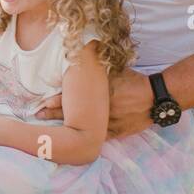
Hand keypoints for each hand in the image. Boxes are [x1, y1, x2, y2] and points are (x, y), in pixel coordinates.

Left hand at [36, 72, 156, 136]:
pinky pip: (96, 137)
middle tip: (38, 115)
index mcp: (99, 94)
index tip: (42, 103)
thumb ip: (98, 67)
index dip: (57, 101)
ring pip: (82, 128)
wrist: (155, 98)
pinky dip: (84, 139)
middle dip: (54, 116)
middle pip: (72, 115)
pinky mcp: (114, 133)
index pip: (73, 99)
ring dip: (66, 130)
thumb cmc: (134, 82)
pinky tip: (72, 142)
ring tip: (49, 132)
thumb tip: (85, 50)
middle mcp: (100, 110)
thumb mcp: (114, 71)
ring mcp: (107, 123)